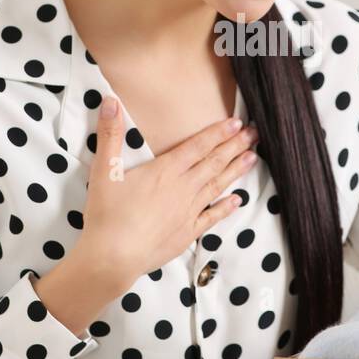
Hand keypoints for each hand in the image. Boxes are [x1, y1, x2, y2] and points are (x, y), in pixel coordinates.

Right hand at [76, 97, 259, 289]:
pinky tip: (238, 200)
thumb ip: (110, 135)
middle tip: (255, 133)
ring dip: (236, 170)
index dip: (218, 133)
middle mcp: (182, 188)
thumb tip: (110, 102)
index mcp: (165, 171)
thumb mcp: (104, 171)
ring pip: (217, 186)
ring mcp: (188, 212)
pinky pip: (212, 217)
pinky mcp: (187, 233)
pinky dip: (226, 207)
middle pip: (214, 163)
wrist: (113, 257)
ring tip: (253, 158)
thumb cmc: (107, 214)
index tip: (236, 122)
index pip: (198, 146)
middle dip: (235, 146)